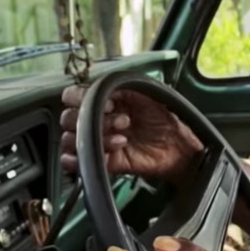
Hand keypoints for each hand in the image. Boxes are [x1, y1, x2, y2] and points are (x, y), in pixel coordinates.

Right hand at [59, 85, 202, 182]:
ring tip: (123, 138)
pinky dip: (78, 160)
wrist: (182, 145)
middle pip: (68, 118)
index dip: (82, 97)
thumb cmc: (167, 117)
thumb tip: (98, 89)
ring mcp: (99, 141)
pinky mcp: (105, 162)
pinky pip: (77, 163)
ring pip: (71, 139)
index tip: (109, 102)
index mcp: (104, 100)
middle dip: (92, 118)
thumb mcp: (145, 92)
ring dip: (96, 137)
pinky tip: (102, 154)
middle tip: (122, 120)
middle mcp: (98, 120)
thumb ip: (120, 88)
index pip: (73, 96)